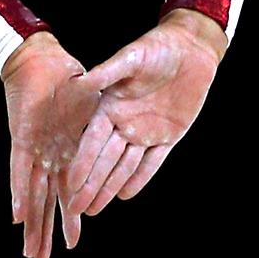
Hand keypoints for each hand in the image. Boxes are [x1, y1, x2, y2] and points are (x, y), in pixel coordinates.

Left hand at [2, 32, 100, 257]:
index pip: (74, 189)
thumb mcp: (95, 98)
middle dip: (50, 232)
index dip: (73, 215)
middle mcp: (54, 156)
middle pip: (52, 201)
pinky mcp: (21, 140)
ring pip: (35, 194)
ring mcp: (36, 150)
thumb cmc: (65, 74)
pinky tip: (17, 216)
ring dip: (34, 224)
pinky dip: (17, 192)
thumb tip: (118, 124)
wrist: (38, 59)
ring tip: (31, 254)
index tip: (75, 240)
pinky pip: (18, 171)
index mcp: (72, 150)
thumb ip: (107, 114)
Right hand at [66, 10, 224, 213]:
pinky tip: (124, 196)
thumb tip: (81, 81)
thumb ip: (108, 72)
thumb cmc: (158, 48)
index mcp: (110, 106)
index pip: (91, 141)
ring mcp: (145, 132)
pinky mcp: (167, 136)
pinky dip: (139, 179)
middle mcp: (124, 123)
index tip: (68, 183)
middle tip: (74, 208)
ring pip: (124, 166)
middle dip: (89, 185)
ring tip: (92, 209)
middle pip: (104, 160)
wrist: (190, 50)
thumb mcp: (132, 58)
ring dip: (108, 187)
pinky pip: (152, 162)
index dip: (81, 163)